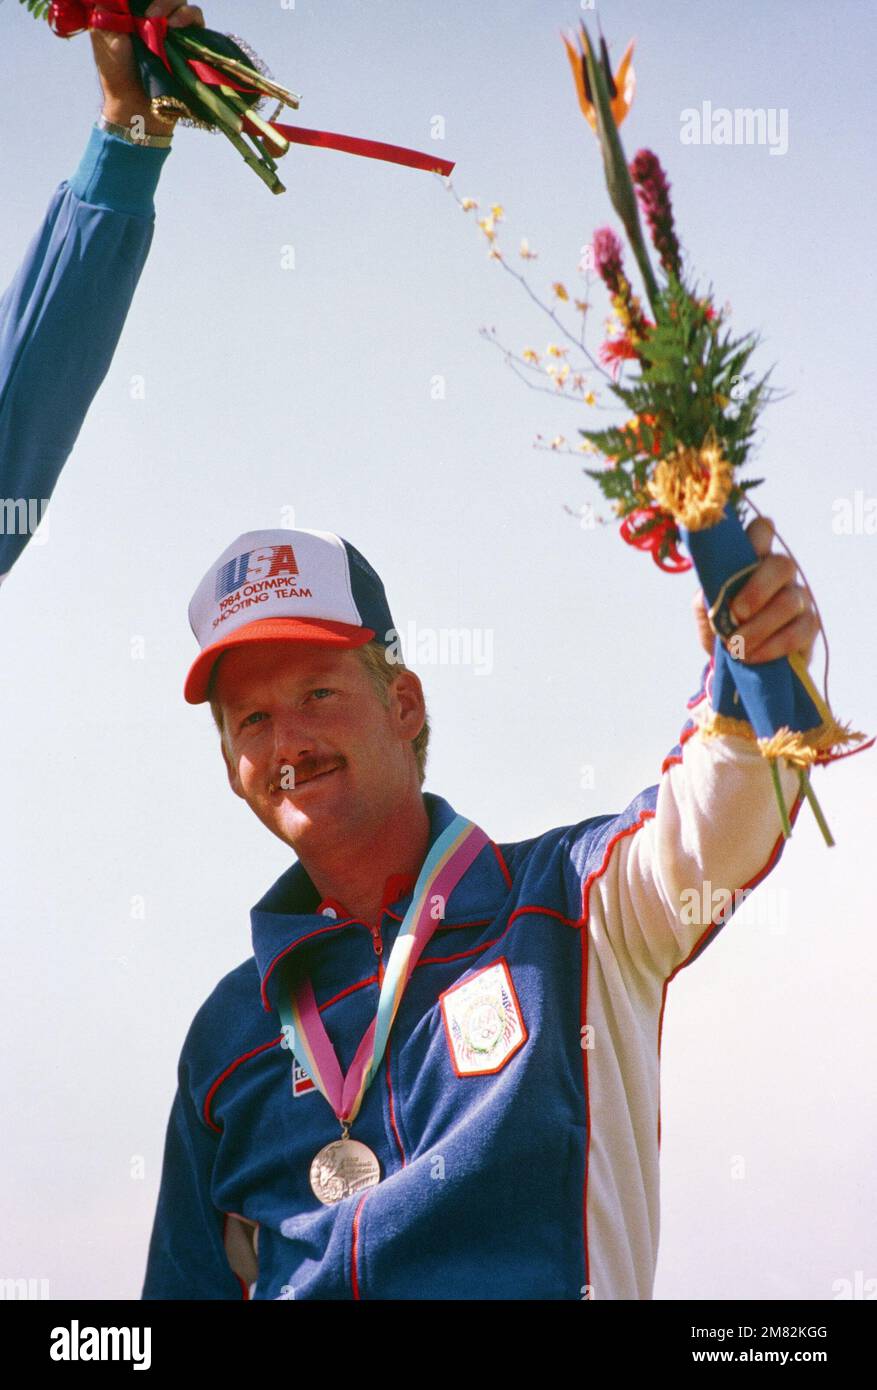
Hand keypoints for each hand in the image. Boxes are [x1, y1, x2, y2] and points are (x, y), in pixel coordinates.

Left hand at [91, 2, 204, 133]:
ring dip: (173, 6)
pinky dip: (188, 17)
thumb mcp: (103, 31)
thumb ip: (110, 5)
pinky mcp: (190, 41)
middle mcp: (156, 16)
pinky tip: (176, 27)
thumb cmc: (116, 71)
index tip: (140, 7)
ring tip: (166, 24)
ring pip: (182, 2)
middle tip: (150, 15)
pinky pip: (196, 18)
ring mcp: (174, 28)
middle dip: (161, 0)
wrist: (135, 103)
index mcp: (134, 10)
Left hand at [692, 514, 818, 665]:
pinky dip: (771, 646)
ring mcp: (799, 598)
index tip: (736, 553)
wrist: (737, 666)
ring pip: (789, 602)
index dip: (757, 534)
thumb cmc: (723, 629)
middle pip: (782, 565)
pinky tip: (751, 656)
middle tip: (735, 614)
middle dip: (757, 589)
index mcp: (754, 560)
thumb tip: (711, 594)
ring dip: (759, 627)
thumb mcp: (707, 613)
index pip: (762, 531)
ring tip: (736, 646)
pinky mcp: (809, 627)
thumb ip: (706, 598)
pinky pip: (797, 632)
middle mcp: (781, 574)